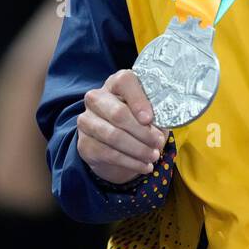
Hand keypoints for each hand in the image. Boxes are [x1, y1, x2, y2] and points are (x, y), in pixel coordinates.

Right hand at [76, 69, 170, 184]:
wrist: (113, 145)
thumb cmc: (137, 121)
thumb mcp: (149, 113)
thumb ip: (155, 112)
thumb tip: (163, 122)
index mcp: (115, 84)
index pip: (125, 82)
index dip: (138, 100)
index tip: (150, 119)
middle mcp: (96, 98)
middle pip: (118, 113)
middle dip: (142, 132)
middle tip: (159, 143)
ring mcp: (86, 121)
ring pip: (113, 136)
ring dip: (138, 150)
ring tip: (154, 156)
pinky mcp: (84, 144)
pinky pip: (109, 154)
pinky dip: (131, 162)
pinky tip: (144, 166)